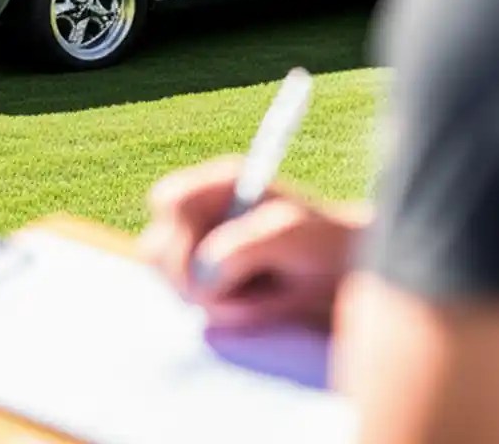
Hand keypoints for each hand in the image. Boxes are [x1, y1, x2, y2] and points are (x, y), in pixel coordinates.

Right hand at [139, 156, 365, 329]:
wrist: (342, 278)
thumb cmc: (323, 245)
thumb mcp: (292, 237)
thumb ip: (245, 245)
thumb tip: (206, 269)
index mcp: (220, 184)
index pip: (168, 200)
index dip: (180, 235)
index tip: (211, 264)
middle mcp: (202, 213)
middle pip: (156, 246)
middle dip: (191, 278)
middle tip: (240, 289)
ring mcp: (198, 248)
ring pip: (165, 280)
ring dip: (208, 299)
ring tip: (255, 296)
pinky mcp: (203, 281)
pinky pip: (185, 303)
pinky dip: (217, 313)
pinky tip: (251, 305)